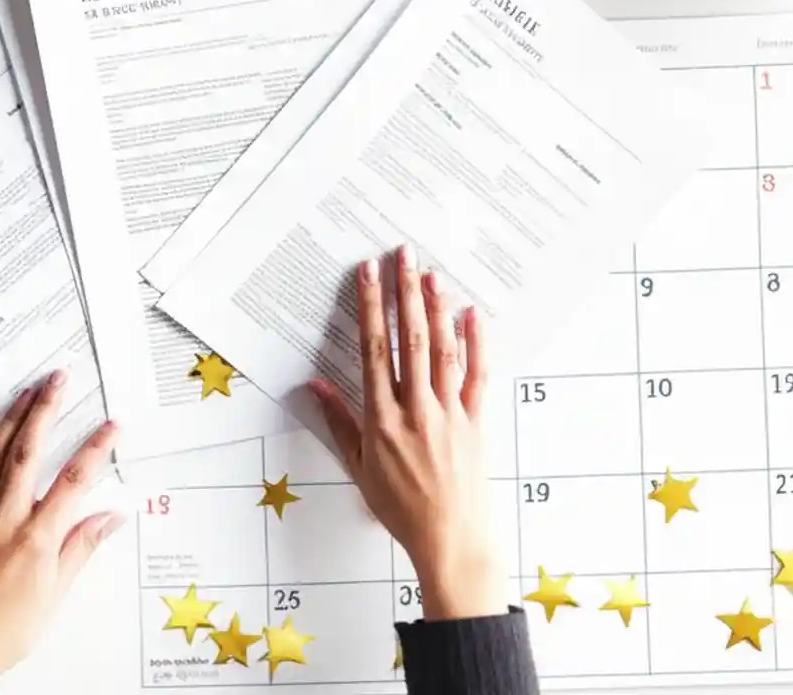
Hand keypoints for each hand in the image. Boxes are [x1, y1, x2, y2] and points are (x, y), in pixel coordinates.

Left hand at [0, 371, 123, 693]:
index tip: (112, 425)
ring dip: (11, 416)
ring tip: (27, 390)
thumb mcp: (56, 592)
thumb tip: (109, 517)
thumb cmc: (4, 630)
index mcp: (35, 538)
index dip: (96, 447)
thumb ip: (82, 546)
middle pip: (27, 451)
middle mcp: (3, 520)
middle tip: (58, 379)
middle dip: (46, 409)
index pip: (73, 480)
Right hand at [309, 245, 503, 620]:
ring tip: (430, 272)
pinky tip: (472, 313)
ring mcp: (449, 413)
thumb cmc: (401, 508)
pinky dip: (476, 342)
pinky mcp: (476, 421)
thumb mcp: (358, 467)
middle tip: (402, 254)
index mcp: (381, 420)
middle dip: (404, 292)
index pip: (373, 350)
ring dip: (436, 307)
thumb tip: (314, 384)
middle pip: (409, 339)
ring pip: (442, 349)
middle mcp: (415, 410)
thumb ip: (338, 421)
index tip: (366, 273)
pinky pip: (478, 375)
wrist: (449, 537)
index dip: (369, 307)